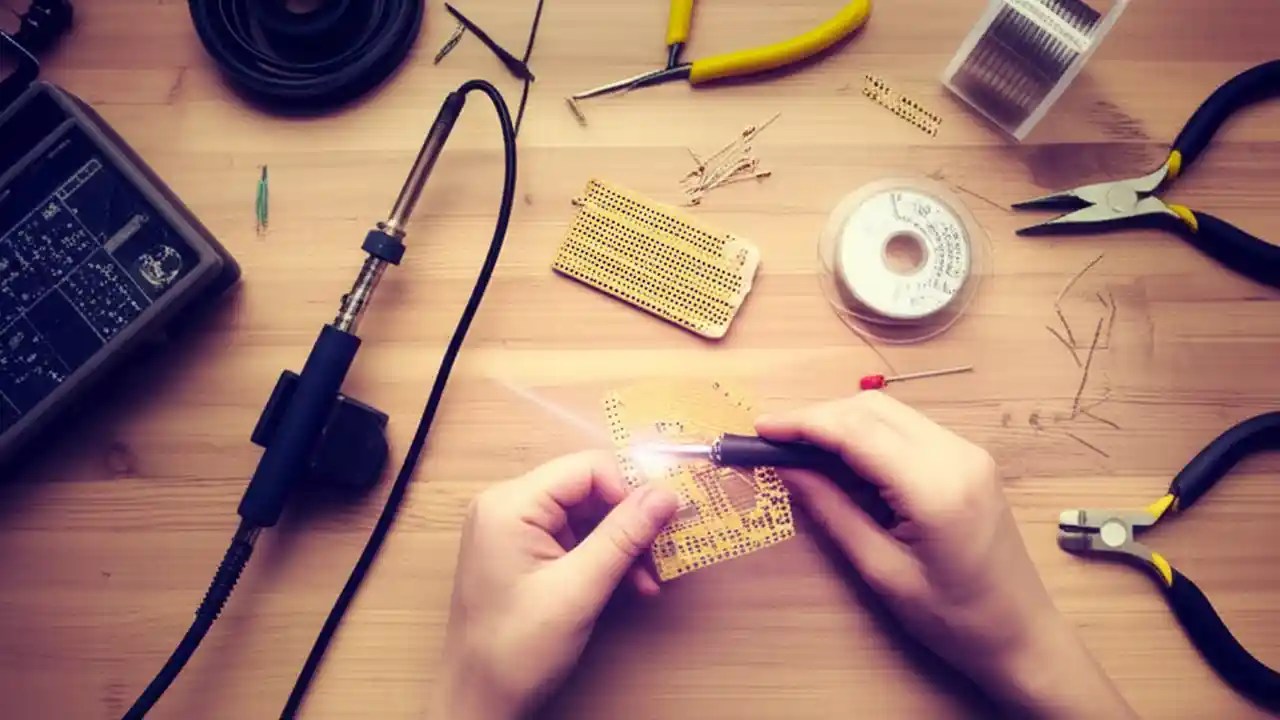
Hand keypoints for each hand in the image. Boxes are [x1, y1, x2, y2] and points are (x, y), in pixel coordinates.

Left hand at [439, 451, 679, 719]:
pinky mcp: (527, 555)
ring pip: (589, 516)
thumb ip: (623, 537)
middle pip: (589, 489)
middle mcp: (509, 507)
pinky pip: (578, 540)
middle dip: (631, 519)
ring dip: (625, 544)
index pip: (585, 468)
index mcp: (510, 505)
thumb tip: (665, 494)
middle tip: (666, 548)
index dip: (629, 488)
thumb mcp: (578, 590)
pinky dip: (608, 559)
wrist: (479, 702)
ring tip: (651, 578)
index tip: (664, 519)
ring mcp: (516, 531)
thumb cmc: (515, 650)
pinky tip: (633, 585)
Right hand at [757, 392, 1133, 718]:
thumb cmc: (953, 620)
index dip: (802, 423)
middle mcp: (956, 455)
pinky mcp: (969, 460)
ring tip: (802, 455)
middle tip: (774, 444)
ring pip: (889, 413)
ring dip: (842, 425)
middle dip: (818, 418)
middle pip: (872, 409)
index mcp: (935, 486)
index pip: (856, 431)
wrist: (1022, 636)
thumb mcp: (882, 571)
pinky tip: (845, 465)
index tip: (759, 430)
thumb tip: (787, 469)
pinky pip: (908, 430)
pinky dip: (869, 437)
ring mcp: (968, 453)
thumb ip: (833, 511)